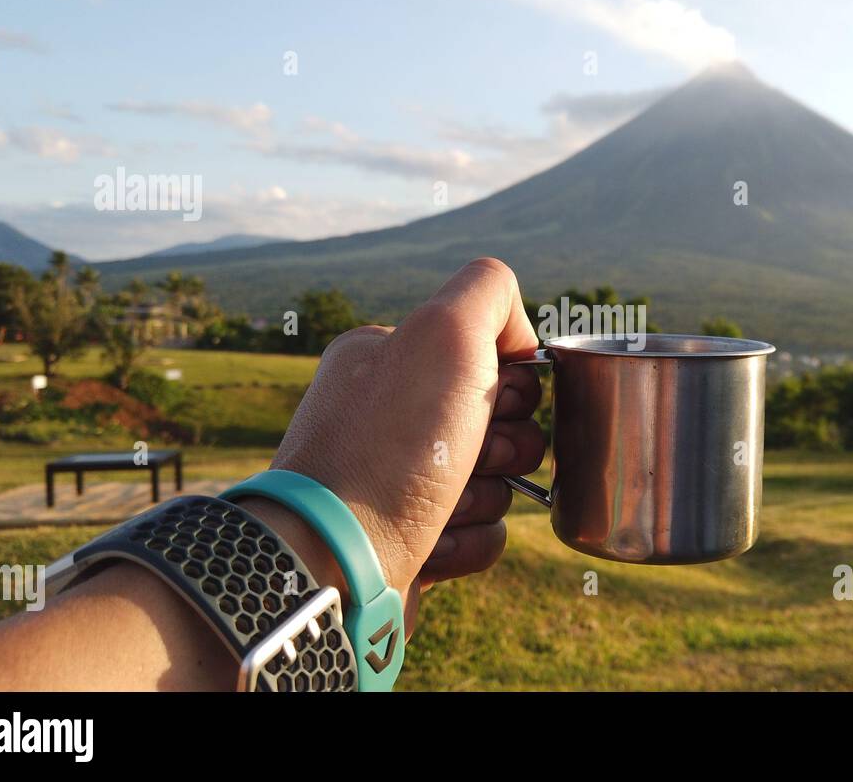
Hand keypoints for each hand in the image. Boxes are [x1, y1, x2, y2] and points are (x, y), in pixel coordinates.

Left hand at [267, 258, 544, 632]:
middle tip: (472, 456)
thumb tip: (516, 331)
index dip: (510, 384)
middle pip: (503, 423)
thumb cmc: (391, 447)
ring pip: (498, 482)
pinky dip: (470, 542)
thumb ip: (488, 292)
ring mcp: (400, 480)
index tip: (491, 401)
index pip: (492, 358)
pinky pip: (483, 534)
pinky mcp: (414, 539)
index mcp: (391, 358)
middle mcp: (390, 414)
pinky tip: (433, 543)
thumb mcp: (443, 333)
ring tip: (441, 506)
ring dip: (485, 497)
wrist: (336, 561)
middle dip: (504, 446)